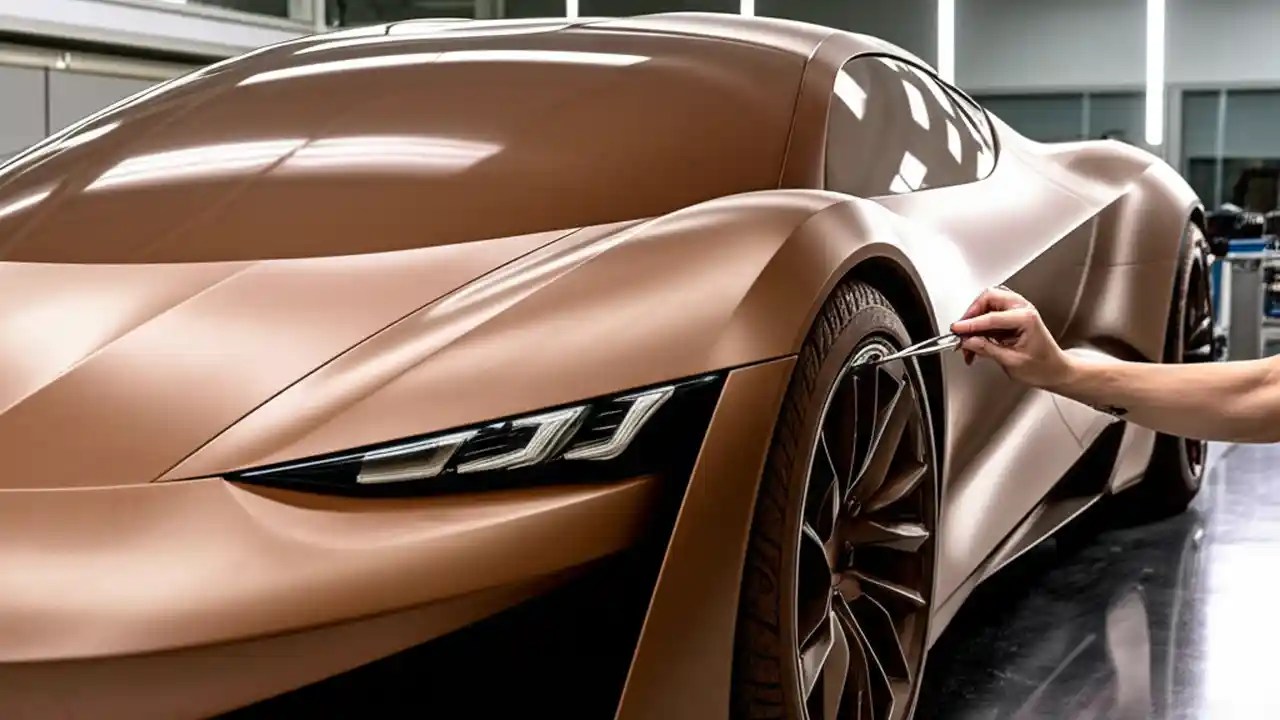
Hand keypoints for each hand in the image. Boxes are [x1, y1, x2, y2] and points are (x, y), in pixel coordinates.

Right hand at [950, 287, 1074, 388]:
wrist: (1056, 371)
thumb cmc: (1042, 367)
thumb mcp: (1012, 361)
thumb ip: (987, 349)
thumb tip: (967, 341)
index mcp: (1026, 318)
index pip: (991, 317)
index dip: (970, 324)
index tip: (956, 330)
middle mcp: (1023, 309)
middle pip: (989, 297)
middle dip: (972, 313)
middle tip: (962, 330)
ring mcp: (1017, 310)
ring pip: (988, 302)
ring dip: (975, 318)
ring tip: (968, 338)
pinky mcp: (1012, 316)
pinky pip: (991, 313)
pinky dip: (980, 324)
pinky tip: (976, 340)